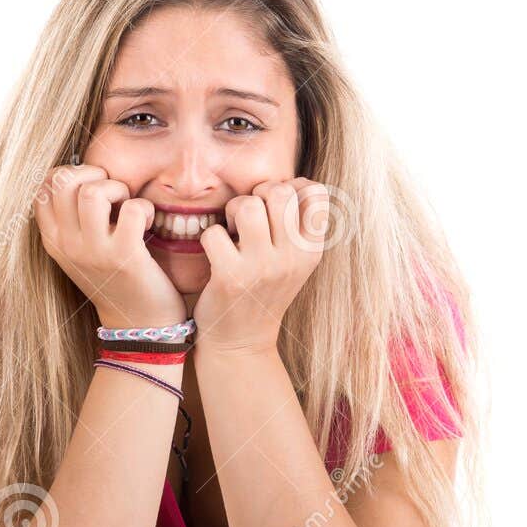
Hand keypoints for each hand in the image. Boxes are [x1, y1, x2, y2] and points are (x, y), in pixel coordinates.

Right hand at [32, 164, 186, 329]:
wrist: (137, 324)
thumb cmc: (114, 277)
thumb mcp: (80, 250)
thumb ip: (72, 218)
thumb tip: (78, 173)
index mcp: (53, 240)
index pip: (44, 187)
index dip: (70, 174)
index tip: (91, 187)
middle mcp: (67, 245)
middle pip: (63, 181)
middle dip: (93, 174)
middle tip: (112, 193)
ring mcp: (94, 252)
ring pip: (93, 191)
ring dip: (117, 189)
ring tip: (127, 206)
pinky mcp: (125, 256)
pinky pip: (132, 208)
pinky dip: (144, 208)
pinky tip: (147, 223)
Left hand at [193, 178, 330, 355]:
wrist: (241, 343)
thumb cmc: (262, 291)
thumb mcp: (293, 262)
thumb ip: (297, 225)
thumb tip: (291, 182)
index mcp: (311, 251)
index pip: (316, 192)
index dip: (291, 186)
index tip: (275, 206)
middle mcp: (292, 259)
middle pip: (280, 191)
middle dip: (257, 195)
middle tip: (247, 217)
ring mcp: (262, 268)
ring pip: (248, 205)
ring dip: (233, 211)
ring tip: (232, 231)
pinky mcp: (231, 277)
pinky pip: (215, 232)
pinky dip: (210, 237)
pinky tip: (216, 253)